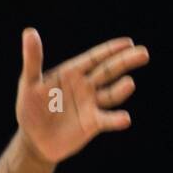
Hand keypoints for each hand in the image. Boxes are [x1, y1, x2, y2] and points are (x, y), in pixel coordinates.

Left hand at [15, 27, 147, 163]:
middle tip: (143, 53)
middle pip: (109, 71)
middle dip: (125, 62)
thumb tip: (29, 32)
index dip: (110, 49)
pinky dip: (116, 119)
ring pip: (111, 94)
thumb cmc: (30, 108)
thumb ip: (33, 60)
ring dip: (121, 89)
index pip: (95, 58)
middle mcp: (85, 86)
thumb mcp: (28, 83)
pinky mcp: (92, 124)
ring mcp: (91, 105)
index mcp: (72, 72)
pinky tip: (125, 119)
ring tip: (129, 83)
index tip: (128, 42)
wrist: (34, 140)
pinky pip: (107, 120)